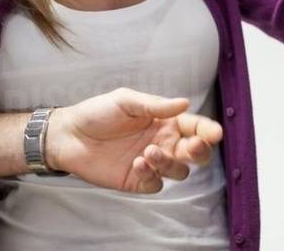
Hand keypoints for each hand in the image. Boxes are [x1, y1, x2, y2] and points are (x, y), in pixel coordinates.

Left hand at [45, 87, 223, 193]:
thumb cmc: (98, 112)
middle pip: (195, 153)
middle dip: (200, 151)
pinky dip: (151, 175)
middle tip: (191, 146)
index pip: (194, 126)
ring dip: (170, 163)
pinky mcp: (137, 180)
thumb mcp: (126, 100)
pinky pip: (156, 184)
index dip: (207, 130)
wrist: (69, 135)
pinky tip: (137, 163)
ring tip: (149, 151)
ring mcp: (151, 163)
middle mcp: (163, 142)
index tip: (214, 133)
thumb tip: (185, 103)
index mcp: (164, 121)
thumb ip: (156, 105)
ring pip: (179, 171)